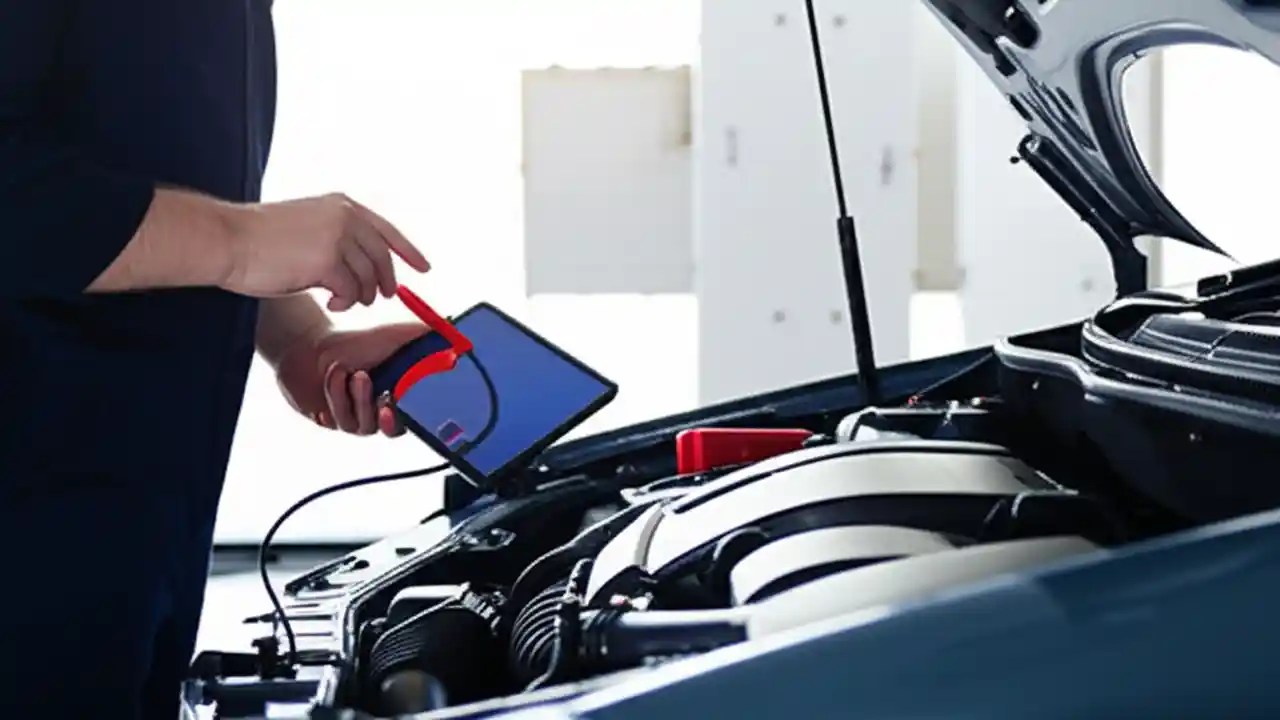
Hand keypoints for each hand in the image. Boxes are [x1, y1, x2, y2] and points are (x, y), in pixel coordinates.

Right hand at [221, 194, 429, 310]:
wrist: (228, 240)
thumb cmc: (257, 238)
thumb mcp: (306, 227)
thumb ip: (336, 240)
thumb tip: (360, 270)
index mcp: (341, 205)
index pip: (385, 229)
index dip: (408, 250)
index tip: (424, 267)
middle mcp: (345, 217)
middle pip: (382, 257)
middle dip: (386, 281)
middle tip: (382, 296)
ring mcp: (338, 238)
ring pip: (368, 278)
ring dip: (360, 295)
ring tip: (341, 299)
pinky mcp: (328, 262)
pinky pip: (351, 292)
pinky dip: (344, 302)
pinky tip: (330, 301)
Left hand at [275, 322, 427, 436]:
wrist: (316, 345)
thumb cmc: (357, 343)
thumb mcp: (395, 336)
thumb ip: (425, 337)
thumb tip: (455, 338)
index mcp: (399, 397)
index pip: (412, 420)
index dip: (407, 419)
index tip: (395, 405)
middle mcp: (379, 413)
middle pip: (386, 428)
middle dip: (377, 411)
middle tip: (371, 387)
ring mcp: (355, 419)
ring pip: (358, 423)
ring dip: (350, 397)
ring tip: (345, 371)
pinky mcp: (333, 422)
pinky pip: (336, 420)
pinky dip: (334, 396)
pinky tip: (333, 378)